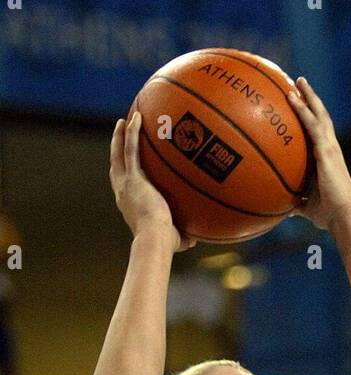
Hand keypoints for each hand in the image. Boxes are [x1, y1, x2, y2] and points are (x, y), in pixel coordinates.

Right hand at [110, 112, 196, 252]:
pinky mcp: (133, 177)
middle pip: (116, 163)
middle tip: (120, 133)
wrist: (154, 239)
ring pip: (119, 152)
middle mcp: (122, 191)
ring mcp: (126, 182)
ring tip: (126, 119)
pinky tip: (137, 117)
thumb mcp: (175, 239)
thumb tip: (197, 238)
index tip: (127, 163)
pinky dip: (132, 132)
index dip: (124, 172)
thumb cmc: (164, 245)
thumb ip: (184, 235)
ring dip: (121, 134)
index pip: (124, 184)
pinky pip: (131, 148)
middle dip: (117, 148)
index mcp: (128, 204)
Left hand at [286, 77, 350, 230]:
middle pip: (321, 117)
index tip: (301, 104)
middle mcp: (331, 149)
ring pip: (319, 114)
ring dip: (308, 96)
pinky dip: (302, 109)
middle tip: (300, 83)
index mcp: (327, 159)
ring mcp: (330, 148)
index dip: (311, 117)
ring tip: (298, 81)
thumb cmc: (329, 215)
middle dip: (311, 99)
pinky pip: (312, 124)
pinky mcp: (327, 150)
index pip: (318, 133)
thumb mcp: (307, 207)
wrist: (343, 216)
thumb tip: (282, 208)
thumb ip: (295, 203)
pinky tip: (292, 98)